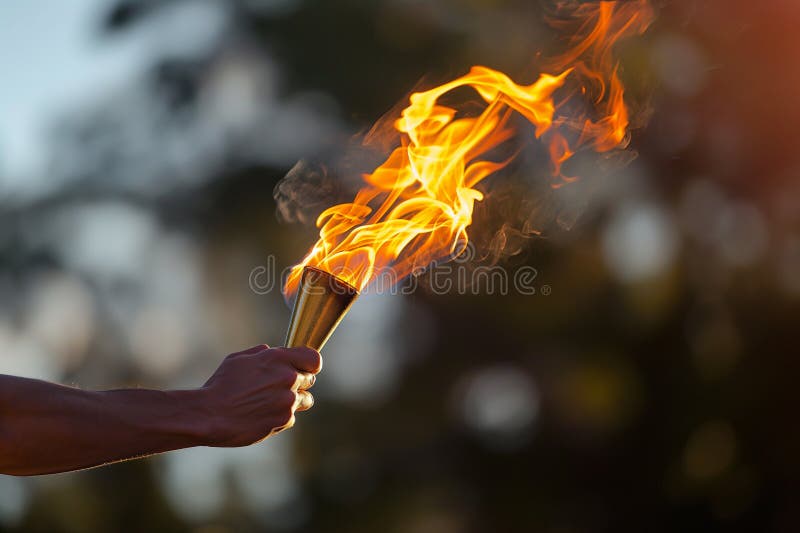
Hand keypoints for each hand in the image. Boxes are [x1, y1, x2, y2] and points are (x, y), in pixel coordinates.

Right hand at [199, 344, 321, 446]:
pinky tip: (261, 416)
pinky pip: (291, 417)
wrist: (209, 415)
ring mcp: (288, 400)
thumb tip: (271, 351)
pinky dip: (280, 418)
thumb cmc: (220, 385)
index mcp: (278, 358)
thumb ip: (261, 354)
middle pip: (310, 379)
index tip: (304, 369)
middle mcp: (288, 377)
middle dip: (298, 383)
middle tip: (277, 388)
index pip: (314, 359)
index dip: (309, 364)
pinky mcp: (284, 419)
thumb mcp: (238, 359)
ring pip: (305, 400)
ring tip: (270, 403)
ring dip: (293, 401)